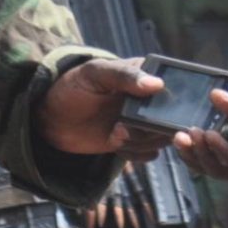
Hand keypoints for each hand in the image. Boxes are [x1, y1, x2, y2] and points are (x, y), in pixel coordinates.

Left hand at [37, 57, 164, 155]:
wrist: (52, 116)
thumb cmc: (73, 86)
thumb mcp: (96, 74)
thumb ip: (125, 76)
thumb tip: (157, 84)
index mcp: (147, 74)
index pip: (175, 86)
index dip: (171, 101)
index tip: (150, 112)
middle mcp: (151, 99)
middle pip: (172, 117)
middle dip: (152, 129)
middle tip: (122, 128)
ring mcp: (144, 121)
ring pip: (162, 138)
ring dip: (141, 141)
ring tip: (116, 134)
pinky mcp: (135, 140)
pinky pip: (149, 153)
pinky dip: (136, 153)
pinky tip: (117, 144)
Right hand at [172, 89, 227, 195]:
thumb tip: (213, 97)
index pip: (220, 133)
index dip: (201, 128)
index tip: (182, 119)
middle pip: (216, 154)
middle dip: (195, 146)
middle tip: (177, 133)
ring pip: (223, 166)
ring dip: (205, 153)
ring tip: (191, 136)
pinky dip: (225, 156)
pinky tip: (214, 141)